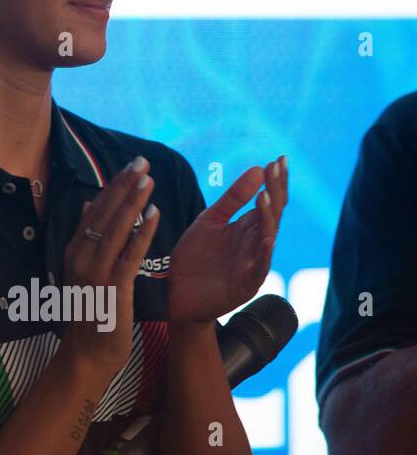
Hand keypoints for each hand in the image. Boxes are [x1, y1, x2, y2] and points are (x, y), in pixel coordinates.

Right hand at [60, 158, 160, 377]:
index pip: (96, 209)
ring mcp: (95, 271)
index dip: (113, 185)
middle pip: (105, 213)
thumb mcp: (84, 270)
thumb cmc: (91, 311)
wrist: (88, 352)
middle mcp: (81, 256)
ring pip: (116, 229)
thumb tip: (90, 205)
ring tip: (149, 179)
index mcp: (74, 249)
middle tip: (141, 161)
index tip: (130, 165)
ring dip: (133, 202)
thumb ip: (88, 237)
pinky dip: (142, 233)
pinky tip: (155, 215)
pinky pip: (130, 254)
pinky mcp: (112, 287)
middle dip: (124, 185)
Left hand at [168, 156, 287, 324]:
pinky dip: (263, 254)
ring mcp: (251, 265)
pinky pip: (258, 268)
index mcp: (247, 228)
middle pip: (272, 216)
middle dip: (275, 192)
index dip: (274, 181)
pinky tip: (267, 238)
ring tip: (266, 197)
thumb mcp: (210, 221)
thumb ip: (232, 199)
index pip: (268, 201)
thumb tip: (257, 169)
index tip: (278, 159)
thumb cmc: (194, 257)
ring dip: (268, 219)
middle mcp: (254, 244)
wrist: (176, 294)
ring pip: (268, 239)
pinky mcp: (243, 285)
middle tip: (277, 169)